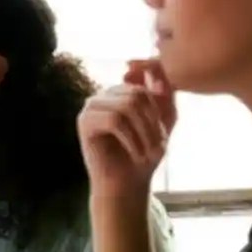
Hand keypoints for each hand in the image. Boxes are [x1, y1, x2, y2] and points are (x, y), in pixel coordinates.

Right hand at [77, 59, 176, 197]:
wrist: (127, 185)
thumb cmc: (145, 155)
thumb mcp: (164, 121)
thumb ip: (165, 93)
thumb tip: (155, 66)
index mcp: (123, 91)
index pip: (143, 72)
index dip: (159, 87)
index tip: (166, 117)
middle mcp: (106, 94)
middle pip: (138, 92)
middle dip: (154, 121)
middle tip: (161, 145)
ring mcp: (92, 106)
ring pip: (127, 105)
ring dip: (145, 132)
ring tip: (150, 151)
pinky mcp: (84, 122)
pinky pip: (115, 120)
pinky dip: (131, 139)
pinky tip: (136, 154)